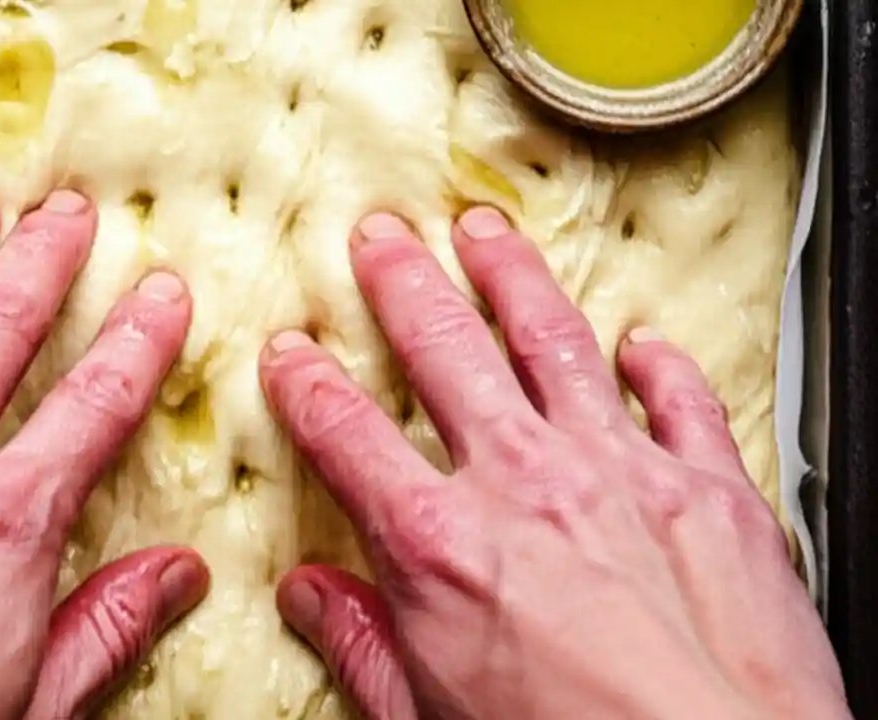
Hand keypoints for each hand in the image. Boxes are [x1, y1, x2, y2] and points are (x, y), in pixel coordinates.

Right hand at [260, 208, 850, 718]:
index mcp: (440, 544)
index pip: (346, 434)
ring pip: (552, 339)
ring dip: (511, 277)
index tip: (291, 352)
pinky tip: (642, 342)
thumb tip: (313, 598)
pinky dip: (658, 363)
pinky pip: (680, 398)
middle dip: (402, 282)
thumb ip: (365, 645)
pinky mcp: (709, 488)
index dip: (306, 383)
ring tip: (486, 234)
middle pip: (445, 349)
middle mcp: (525, 483)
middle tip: (382, 236)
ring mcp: (620, 471)